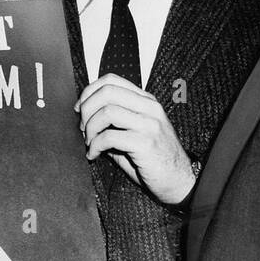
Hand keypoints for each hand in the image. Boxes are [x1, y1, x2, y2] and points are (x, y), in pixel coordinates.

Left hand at [75, 74, 196, 204]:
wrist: (179, 180)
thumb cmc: (153, 158)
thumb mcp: (134, 132)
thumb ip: (114, 121)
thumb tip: (84, 117)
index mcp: (146, 101)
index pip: (111, 80)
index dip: (89, 92)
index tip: (80, 109)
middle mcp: (149, 108)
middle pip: (107, 92)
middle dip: (86, 110)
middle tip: (83, 129)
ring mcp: (149, 124)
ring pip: (107, 112)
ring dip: (90, 129)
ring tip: (90, 143)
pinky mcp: (146, 144)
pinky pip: (109, 137)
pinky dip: (94, 146)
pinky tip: (94, 155)